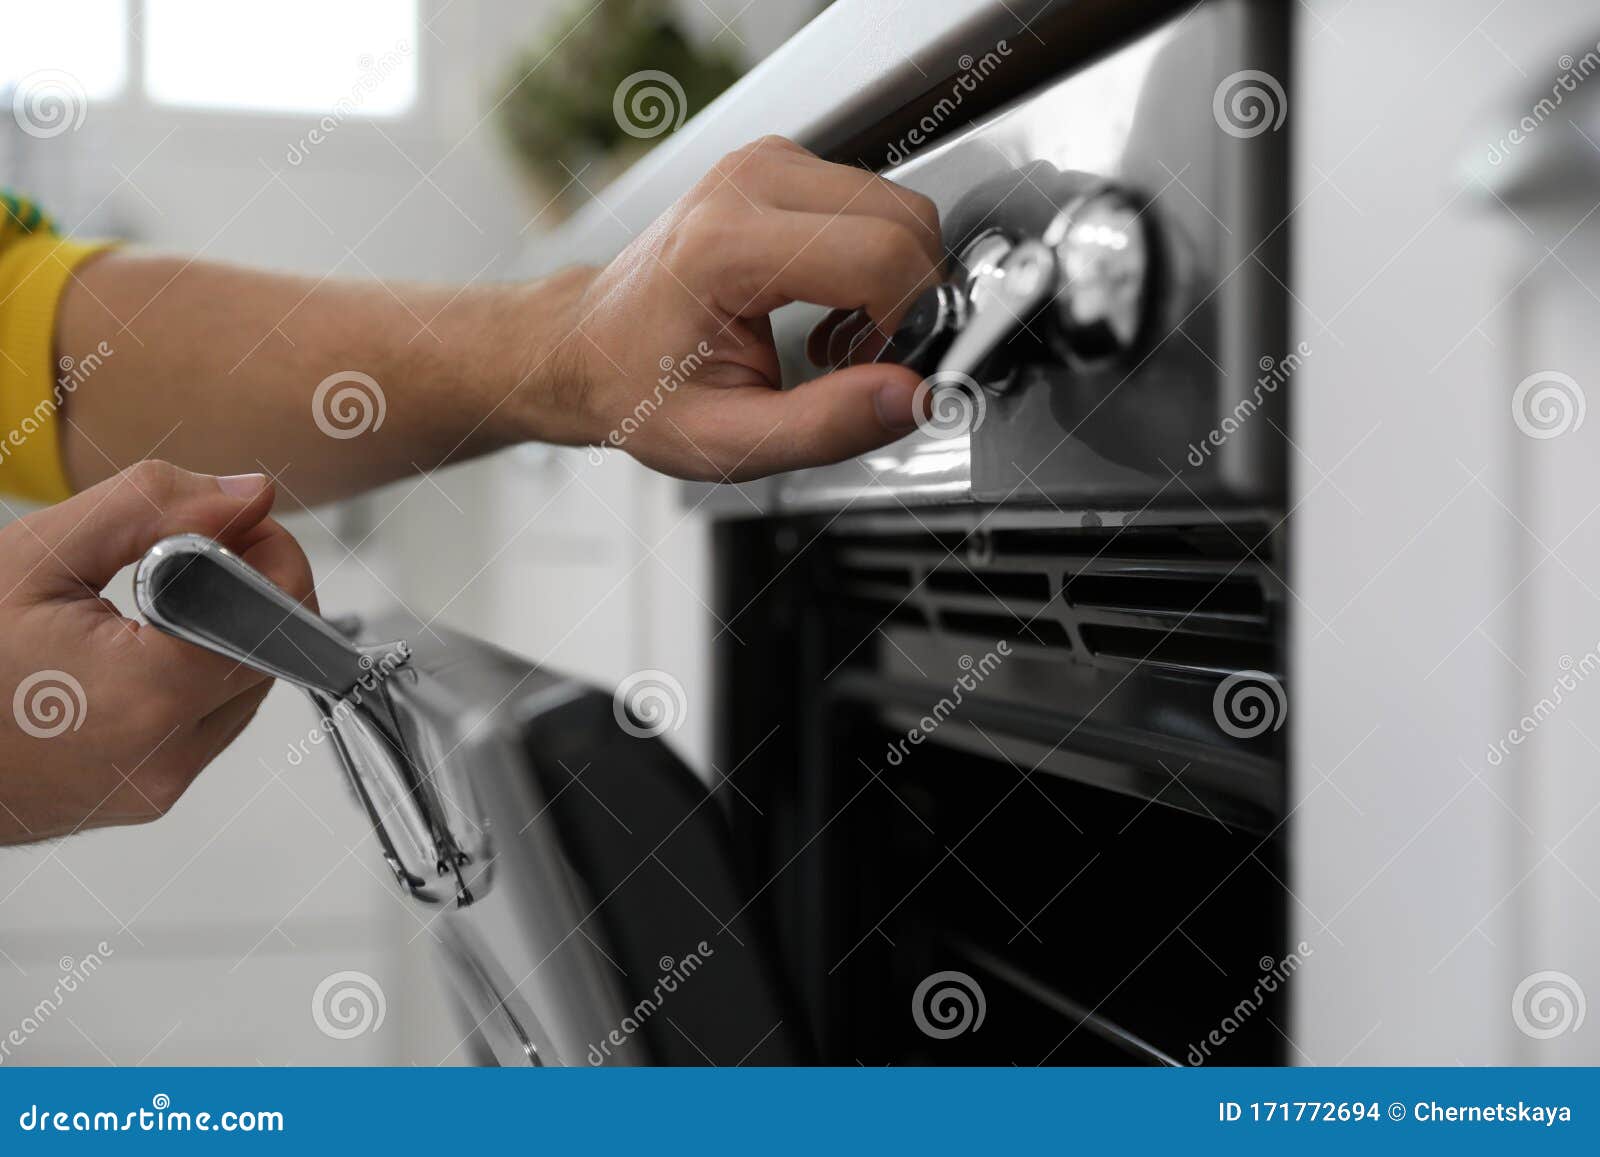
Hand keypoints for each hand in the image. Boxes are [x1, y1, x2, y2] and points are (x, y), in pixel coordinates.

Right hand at [0, 461, 314, 844]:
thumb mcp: (35, 555)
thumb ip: (155, 510)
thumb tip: (251, 494)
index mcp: (146, 700)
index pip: (280, 616)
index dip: (270, 555)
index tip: (230, 524)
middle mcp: (166, 759)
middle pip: (274, 652)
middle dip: (247, 586)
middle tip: (182, 548)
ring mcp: (158, 789)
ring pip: (247, 687)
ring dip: (223, 631)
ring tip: (146, 596)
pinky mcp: (146, 799)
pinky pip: (208, 722)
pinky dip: (192, 673)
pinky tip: (129, 646)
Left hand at [558, 135, 943, 481]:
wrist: (587, 346)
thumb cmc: (639, 388)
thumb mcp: (727, 441)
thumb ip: (826, 426)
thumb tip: (912, 397)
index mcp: (725, 245)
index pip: (878, 256)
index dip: (910, 322)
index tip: (886, 371)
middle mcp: (748, 183)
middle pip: (903, 220)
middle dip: (911, 302)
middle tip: (864, 364)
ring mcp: (766, 164)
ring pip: (898, 208)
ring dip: (896, 284)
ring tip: (840, 342)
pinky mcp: (781, 166)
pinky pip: (873, 203)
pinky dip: (876, 262)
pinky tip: (833, 310)